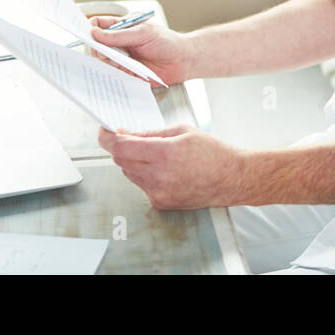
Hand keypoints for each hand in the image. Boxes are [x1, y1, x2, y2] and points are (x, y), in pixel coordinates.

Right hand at [88, 15, 191, 85]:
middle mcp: (119, 43)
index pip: (99, 25)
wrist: (182, 61)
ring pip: (103, 61)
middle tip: (101, 52)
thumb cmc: (166, 42)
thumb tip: (95, 33)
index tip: (86, 33)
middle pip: (97, 45)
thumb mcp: (143, 33)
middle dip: (96, 48)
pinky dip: (111, 75)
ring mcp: (122, 58)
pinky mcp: (126, 73)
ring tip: (114, 63)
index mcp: (122, 28)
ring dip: (104, 62)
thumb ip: (119, 35)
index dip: (90, 28)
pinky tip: (114, 74)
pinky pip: (113, 75)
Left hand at [98, 124, 249, 209]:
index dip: (108, 138)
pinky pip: (141, 184)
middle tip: (129, 137)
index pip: (121, 147)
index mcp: (165, 154)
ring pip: (129, 172)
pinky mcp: (160, 203)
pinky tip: (165, 170)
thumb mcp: (182, 131)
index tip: (104, 132)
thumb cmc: (211, 152)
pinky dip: (145, 174)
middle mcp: (159, 176)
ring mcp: (158, 193)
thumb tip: (125, 134)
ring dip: (134, 161)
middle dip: (122, 147)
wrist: (231, 179)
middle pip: (121, 160)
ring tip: (156, 154)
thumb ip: (150, 133)